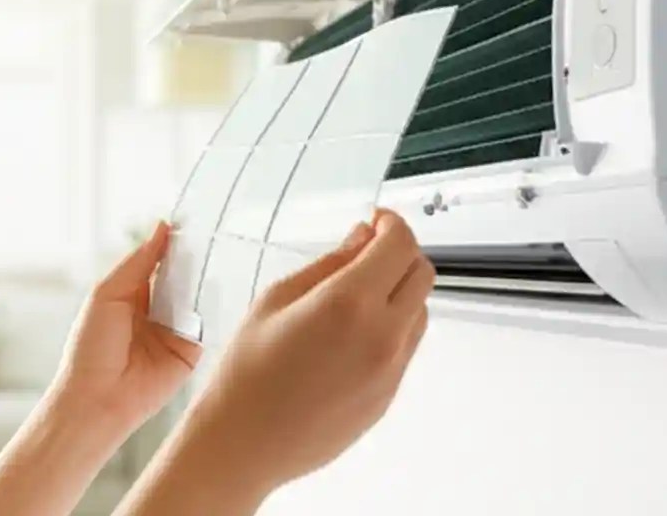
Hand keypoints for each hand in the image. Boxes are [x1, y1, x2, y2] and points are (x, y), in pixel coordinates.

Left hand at [0, 222, 199, 515]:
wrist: (97, 400)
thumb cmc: (90, 348)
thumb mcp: (108, 294)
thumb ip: (138, 262)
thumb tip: (163, 227)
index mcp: (133, 294)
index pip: (160, 261)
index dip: (175, 244)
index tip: (195, 221)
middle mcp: (156, 310)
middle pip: (183, 277)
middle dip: (196, 260)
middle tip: (217, 236)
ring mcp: (175, 331)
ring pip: (197, 298)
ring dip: (207, 281)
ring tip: (225, 257)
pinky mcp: (190, 353)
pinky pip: (207, 325)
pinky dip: (214, 310)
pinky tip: (225, 290)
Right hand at [118, 210, 433, 514]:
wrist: (244, 444)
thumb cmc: (246, 371)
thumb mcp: (276, 299)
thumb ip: (328, 264)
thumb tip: (362, 239)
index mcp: (349, 303)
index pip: (399, 245)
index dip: (391, 224)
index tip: (376, 221)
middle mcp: (383, 335)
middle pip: (422, 274)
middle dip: (401, 253)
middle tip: (370, 251)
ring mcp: (391, 370)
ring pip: (420, 311)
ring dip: (401, 291)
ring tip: (360, 294)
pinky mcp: (389, 396)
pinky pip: (407, 347)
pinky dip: (393, 325)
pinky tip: (354, 333)